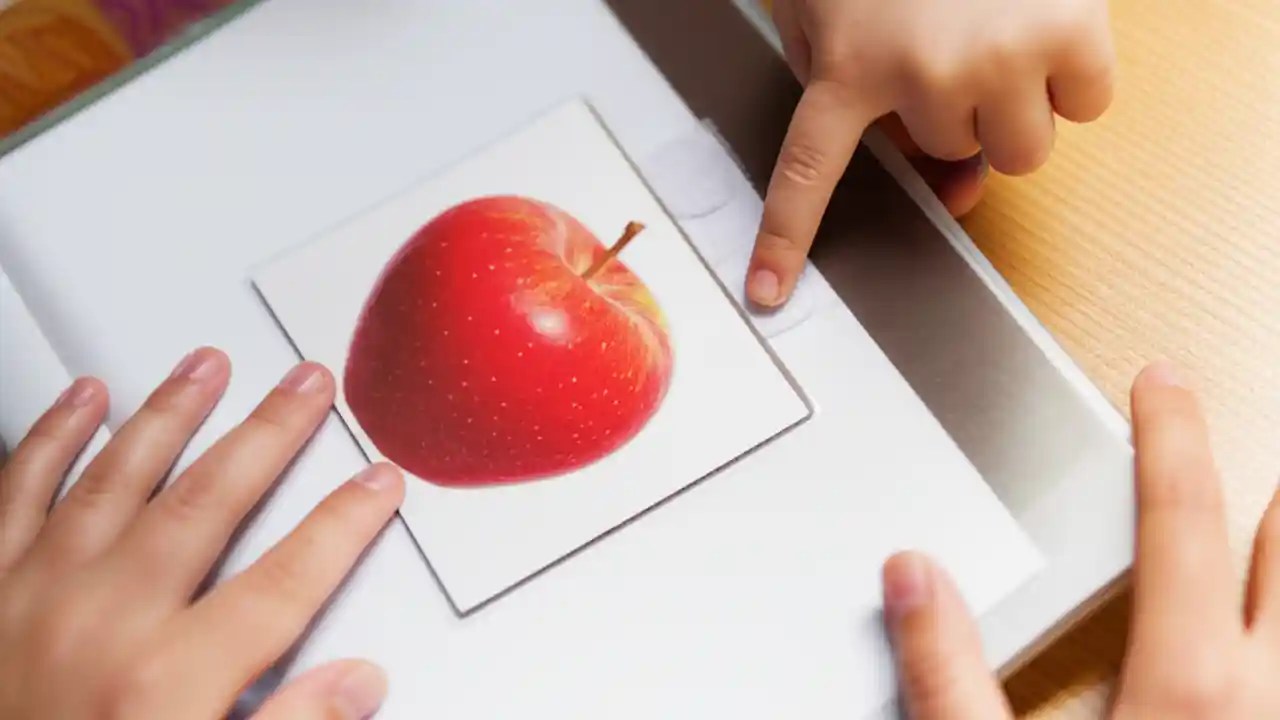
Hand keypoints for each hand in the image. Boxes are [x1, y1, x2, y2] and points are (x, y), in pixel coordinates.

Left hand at [0, 347, 404, 718]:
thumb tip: (356, 685)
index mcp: (167, 681)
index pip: (285, 581)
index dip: (341, 526)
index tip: (376, 485)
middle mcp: (105, 621)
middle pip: (209, 503)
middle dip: (269, 435)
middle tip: (306, 386)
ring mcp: (34, 595)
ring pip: (117, 478)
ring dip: (170, 414)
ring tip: (208, 366)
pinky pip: (17, 493)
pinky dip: (51, 439)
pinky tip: (84, 401)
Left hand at [749, 0, 1115, 305]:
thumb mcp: (831, 7)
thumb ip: (861, 90)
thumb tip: (955, 181)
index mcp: (846, 66)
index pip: (806, 173)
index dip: (786, 238)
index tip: (771, 294)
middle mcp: (922, 74)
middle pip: (956, 157)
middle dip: (957, 113)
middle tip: (956, 45)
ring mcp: (1001, 56)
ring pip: (1024, 150)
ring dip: (1016, 106)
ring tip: (1001, 37)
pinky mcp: (1072, 30)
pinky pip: (1089, 105)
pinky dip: (1078, 75)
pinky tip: (1049, 25)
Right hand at [881, 362, 1279, 718]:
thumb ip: (949, 674)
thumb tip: (914, 580)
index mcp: (1189, 683)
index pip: (1182, 520)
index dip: (1170, 437)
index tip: (1163, 386)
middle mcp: (1261, 700)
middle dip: (1270, 490)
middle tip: (1257, 444)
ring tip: (1274, 511)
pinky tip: (1266, 631)